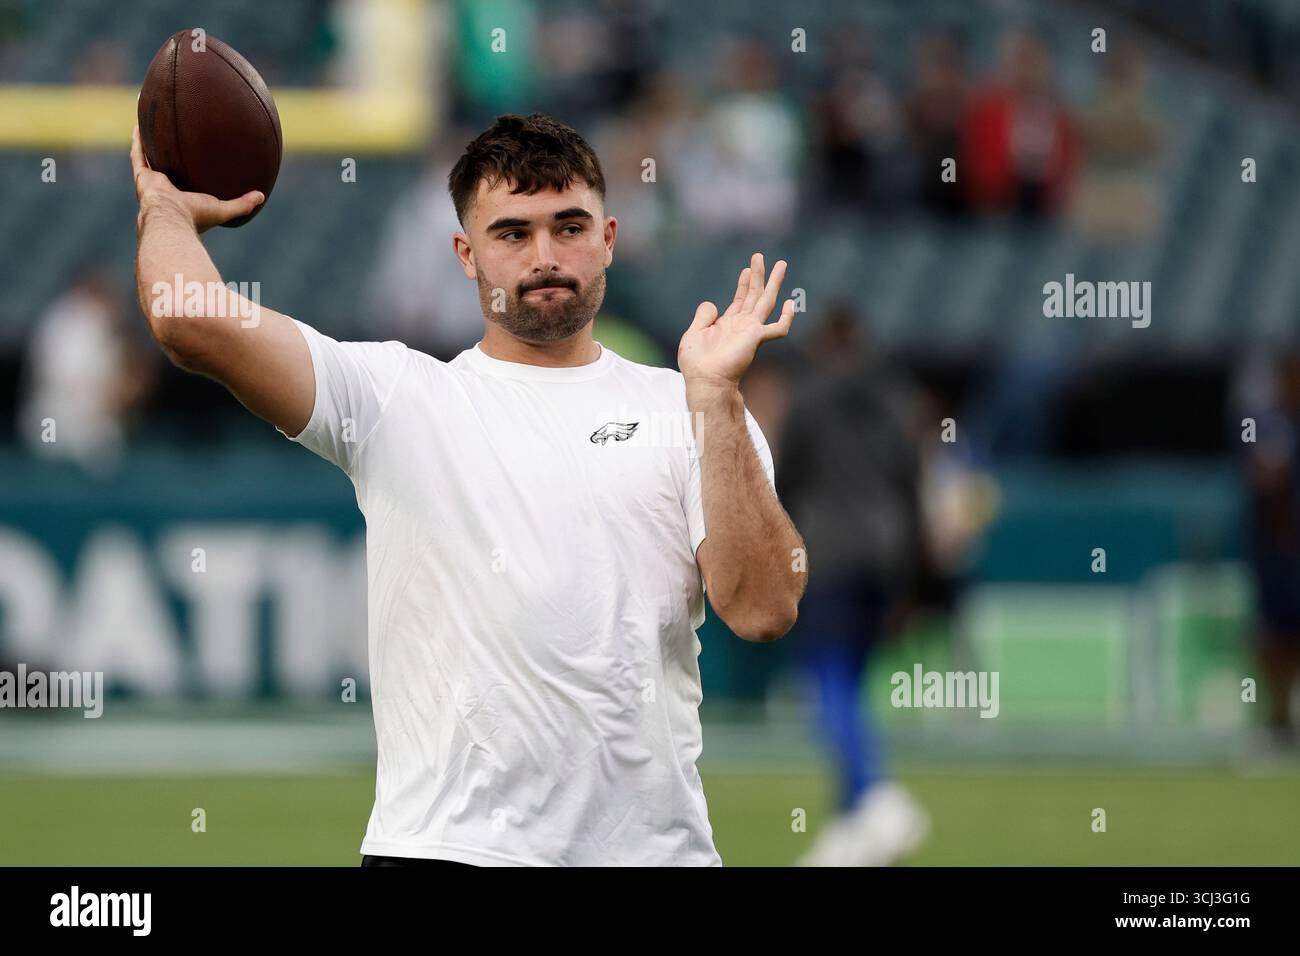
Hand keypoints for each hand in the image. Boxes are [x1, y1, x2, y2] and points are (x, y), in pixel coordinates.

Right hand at [131, 125, 262, 233]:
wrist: (171, 218)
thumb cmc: (196, 217)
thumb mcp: (223, 209)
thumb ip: (243, 204)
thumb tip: (262, 196)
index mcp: (181, 199)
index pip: (186, 183)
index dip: (189, 173)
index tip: (195, 160)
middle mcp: (165, 189)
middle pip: (167, 168)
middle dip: (169, 155)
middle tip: (173, 139)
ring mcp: (152, 182)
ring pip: (150, 159)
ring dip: (151, 145)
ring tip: (152, 127)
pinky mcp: (141, 175)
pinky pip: (138, 154)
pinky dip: (138, 140)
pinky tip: (140, 125)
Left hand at [678, 253, 794, 391]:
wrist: (705, 380)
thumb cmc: (697, 364)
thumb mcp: (693, 334)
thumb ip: (703, 316)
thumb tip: (711, 303)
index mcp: (728, 323)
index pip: (740, 299)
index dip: (744, 283)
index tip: (747, 268)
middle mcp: (742, 325)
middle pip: (754, 295)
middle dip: (759, 276)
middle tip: (760, 256)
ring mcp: (751, 330)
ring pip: (767, 302)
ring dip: (773, 283)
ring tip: (781, 264)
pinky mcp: (756, 338)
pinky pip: (778, 328)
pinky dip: (787, 317)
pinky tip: (791, 304)